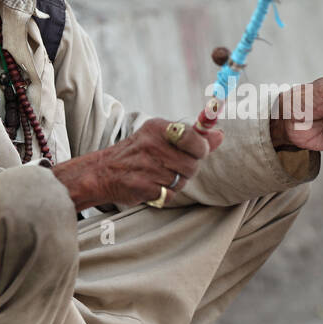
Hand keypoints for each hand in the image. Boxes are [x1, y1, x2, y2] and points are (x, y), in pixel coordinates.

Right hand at [52, 117, 222, 209]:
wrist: (102, 172)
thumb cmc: (138, 153)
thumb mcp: (161, 137)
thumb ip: (193, 137)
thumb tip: (220, 135)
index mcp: (158, 128)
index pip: (192, 137)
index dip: (201, 147)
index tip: (197, 151)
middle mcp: (152, 145)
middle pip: (192, 164)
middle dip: (187, 169)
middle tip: (172, 166)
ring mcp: (147, 166)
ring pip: (182, 181)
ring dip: (176, 183)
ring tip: (159, 175)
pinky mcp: (143, 186)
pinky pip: (170, 195)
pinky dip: (164, 194)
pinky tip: (152, 186)